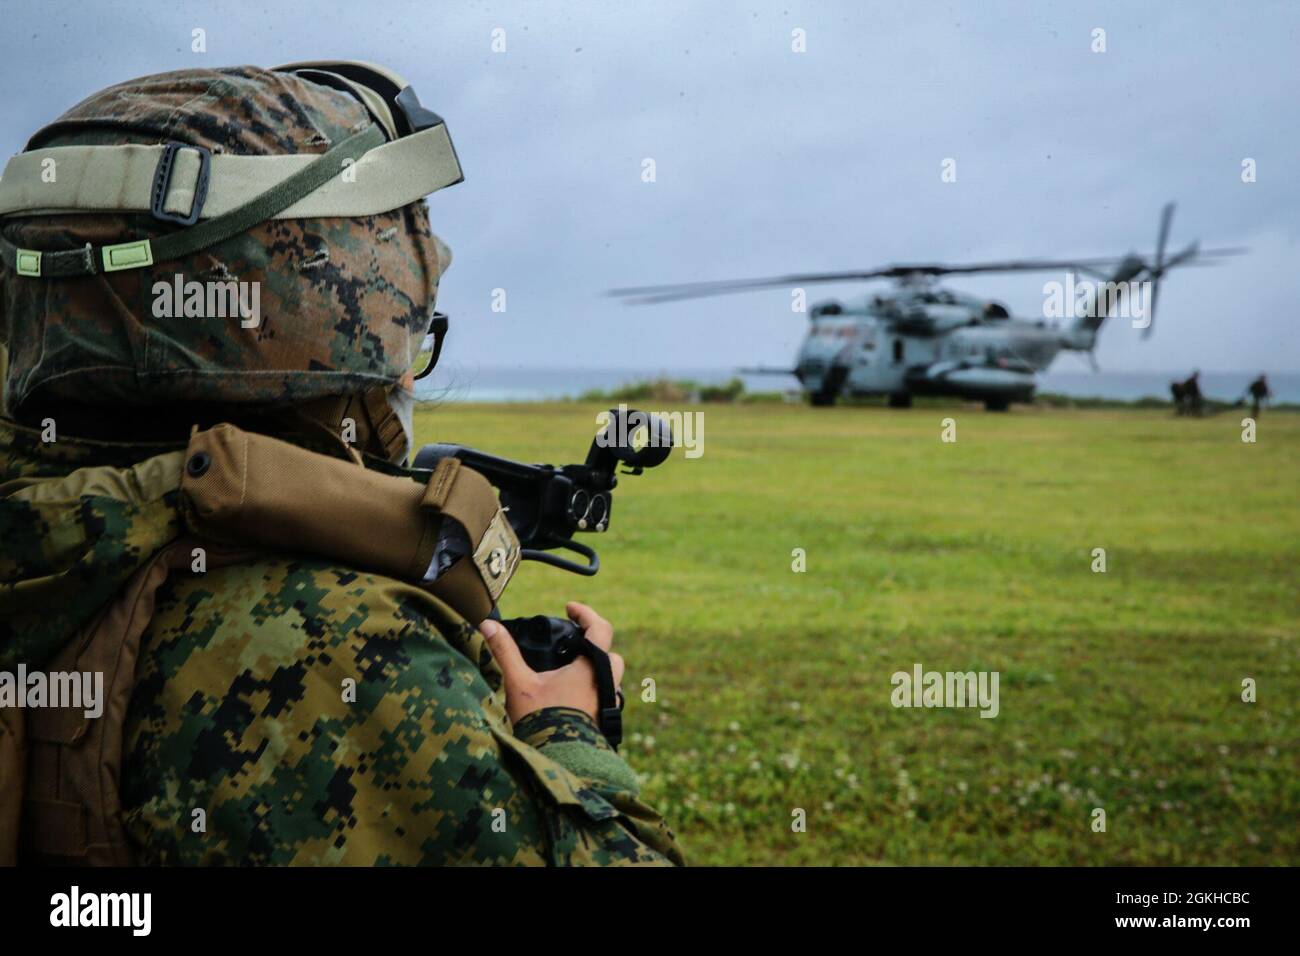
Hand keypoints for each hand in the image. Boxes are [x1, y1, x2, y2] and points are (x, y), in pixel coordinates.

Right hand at [480, 602, 624, 723]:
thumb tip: (487, 625)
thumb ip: (505, 651)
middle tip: (572, 641)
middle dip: (593, 645)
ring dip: (594, 669)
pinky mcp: (603, 721)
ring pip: (610, 677)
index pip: (601, 628)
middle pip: (610, 654)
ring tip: (569, 669)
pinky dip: (591, 689)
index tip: (569, 608)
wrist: (555, 761)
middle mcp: (604, 684)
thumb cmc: (540, 720)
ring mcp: (607, 704)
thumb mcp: (518, 682)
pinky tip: (569, 694)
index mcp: (590, 669)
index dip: (586, 613)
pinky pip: (604, 697)